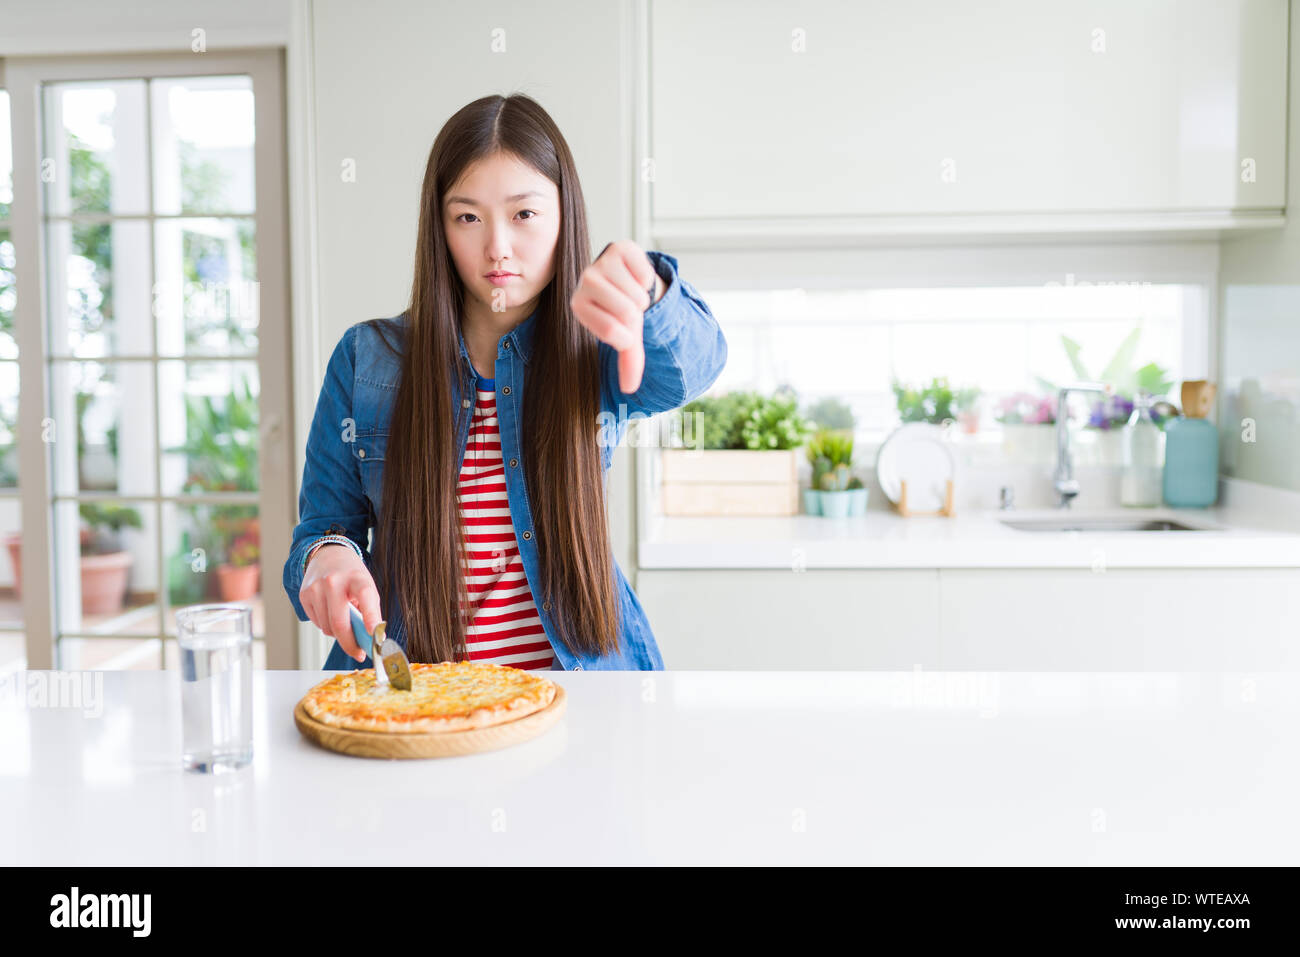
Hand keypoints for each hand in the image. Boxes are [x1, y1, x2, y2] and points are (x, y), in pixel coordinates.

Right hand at [299, 544, 382, 661]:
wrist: (328, 555)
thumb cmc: (352, 576)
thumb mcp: (366, 586)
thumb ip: (369, 610)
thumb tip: (370, 640)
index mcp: (356, 577)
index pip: (366, 597)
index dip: (371, 618)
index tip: (376, 637)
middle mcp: (334, 581)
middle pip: (340, 623)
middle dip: (350, 644)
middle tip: (359, 653)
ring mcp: (316, 588)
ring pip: (327, 628)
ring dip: (338, 634)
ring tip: (344, 622)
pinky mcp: (304, 595)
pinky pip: (317, 623)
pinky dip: (326, 625)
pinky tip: (330, 612)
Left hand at [572, 239, 658, 393]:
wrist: (627, 280)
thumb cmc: (620, 312)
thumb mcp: (623, 337)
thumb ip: (627, 361)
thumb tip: (630, 389)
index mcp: (578, 305)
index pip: (612, 332)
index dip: (627, 337)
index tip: (624, 331)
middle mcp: (585, 281)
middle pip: (628, 312)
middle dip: (637, 316)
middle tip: (630, 309)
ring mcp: (602, 262)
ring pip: (638, 295)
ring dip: (643, 298)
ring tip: (632, 293)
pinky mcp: (621, 248)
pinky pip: (645, 274)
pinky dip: (647, 280)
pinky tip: (636, 277)